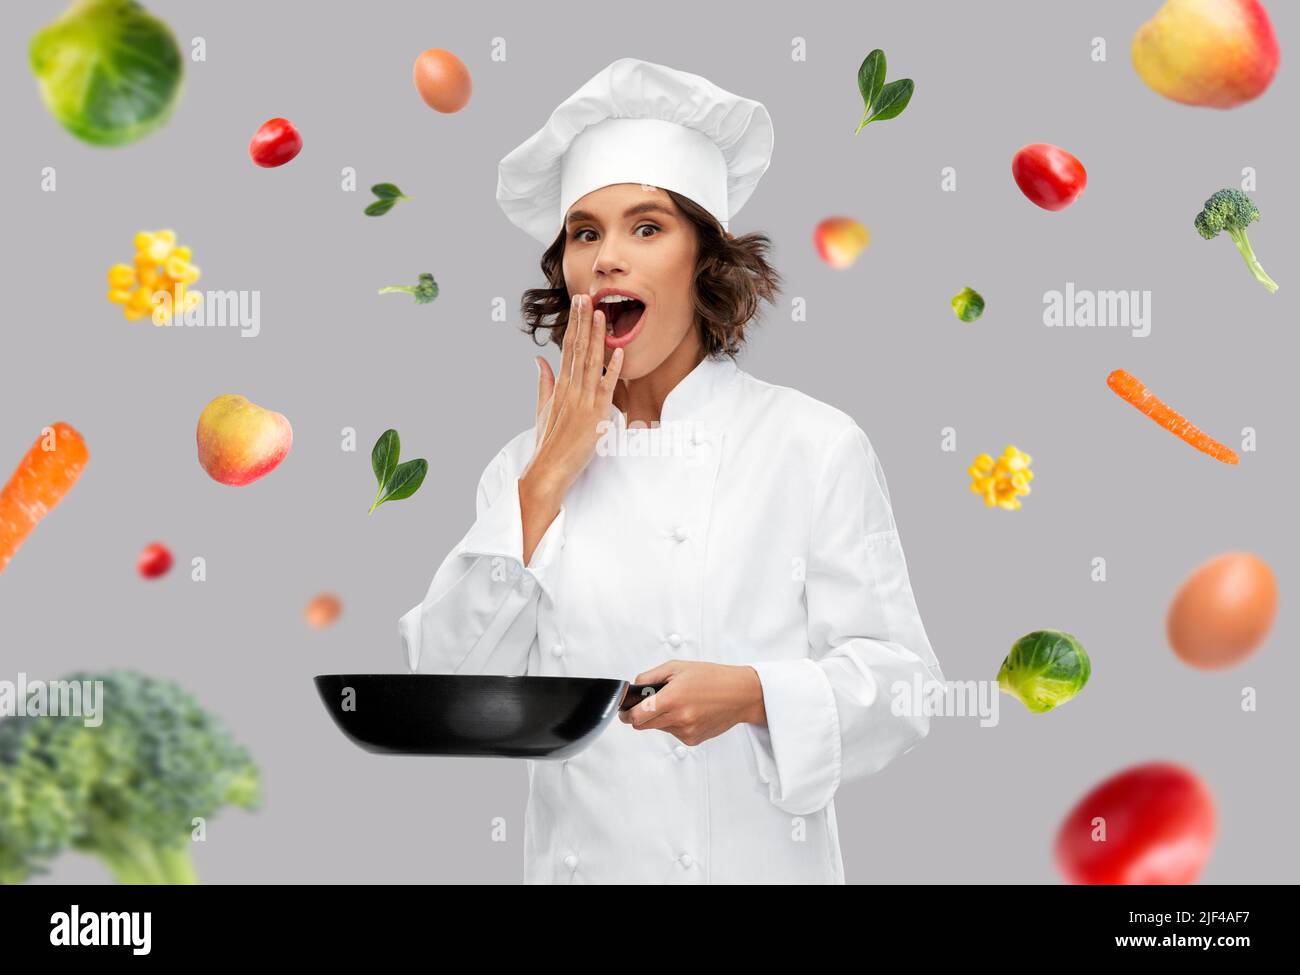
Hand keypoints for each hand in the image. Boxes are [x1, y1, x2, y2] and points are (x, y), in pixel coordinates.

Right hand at [523, 293, 623, 498]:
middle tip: (586, 297)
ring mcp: (582, 401)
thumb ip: (543, 382)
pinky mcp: (595, 415)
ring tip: (600, 314)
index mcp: (560, 386)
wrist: (548, 469)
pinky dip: (613, 369)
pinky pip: (605, 387)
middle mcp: (570, 389)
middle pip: (577, 349)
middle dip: (582, 322)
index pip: (567, 348)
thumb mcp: (542, 409)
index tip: (577, 305)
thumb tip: (538, 359)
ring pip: (590, 362)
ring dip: (596, 337)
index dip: (574, 325)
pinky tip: (618, 351)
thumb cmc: (547, 442)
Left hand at [619, 661, 766, 745]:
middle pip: (643, 726)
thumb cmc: (712, 677)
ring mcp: (686, 732)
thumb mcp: (678, 667)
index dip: (626, 714)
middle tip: (650, 703)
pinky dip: (675, 724)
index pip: (636, 716)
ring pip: (659, 729)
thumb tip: (635, 687)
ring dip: (661, 718)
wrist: (741, 694)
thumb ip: (651, 677)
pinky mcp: (693, 740)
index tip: (624, 710)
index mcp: (672, 698)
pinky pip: (673, 733)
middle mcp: (679, 718)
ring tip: (679, 702)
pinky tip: (690, 711)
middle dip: (641, 715)